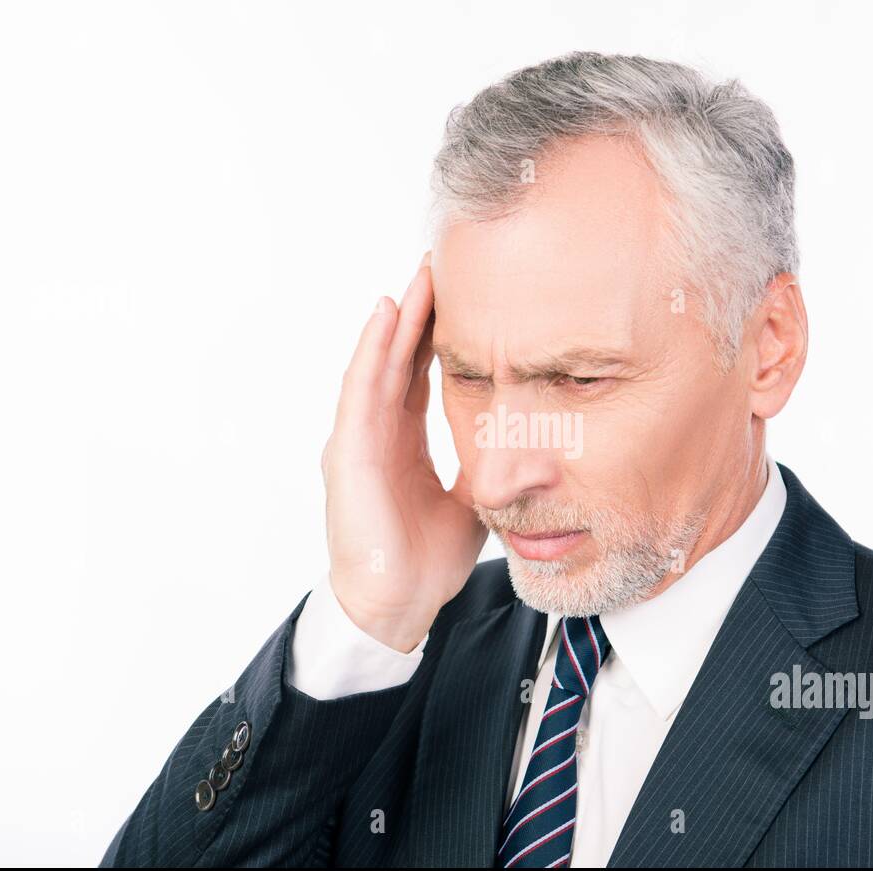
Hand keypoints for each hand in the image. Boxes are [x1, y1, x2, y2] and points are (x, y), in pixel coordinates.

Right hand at [320, 252, 487, 651]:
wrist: (398, 604)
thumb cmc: (425, 560)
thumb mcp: (470, 500)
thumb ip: (485, 468)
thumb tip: (524, 447)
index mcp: (402, 441)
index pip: (419, 373)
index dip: (438, 334)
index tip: (464, 296)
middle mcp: (376, 433)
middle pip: (398, 358)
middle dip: (420, 312)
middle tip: (443, 265)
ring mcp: (358, 440)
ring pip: (378, 363)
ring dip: (397, 319)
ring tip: (418, 276)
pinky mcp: (348, 454)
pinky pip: (360, 391)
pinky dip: (372, 351)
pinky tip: (387, 316)